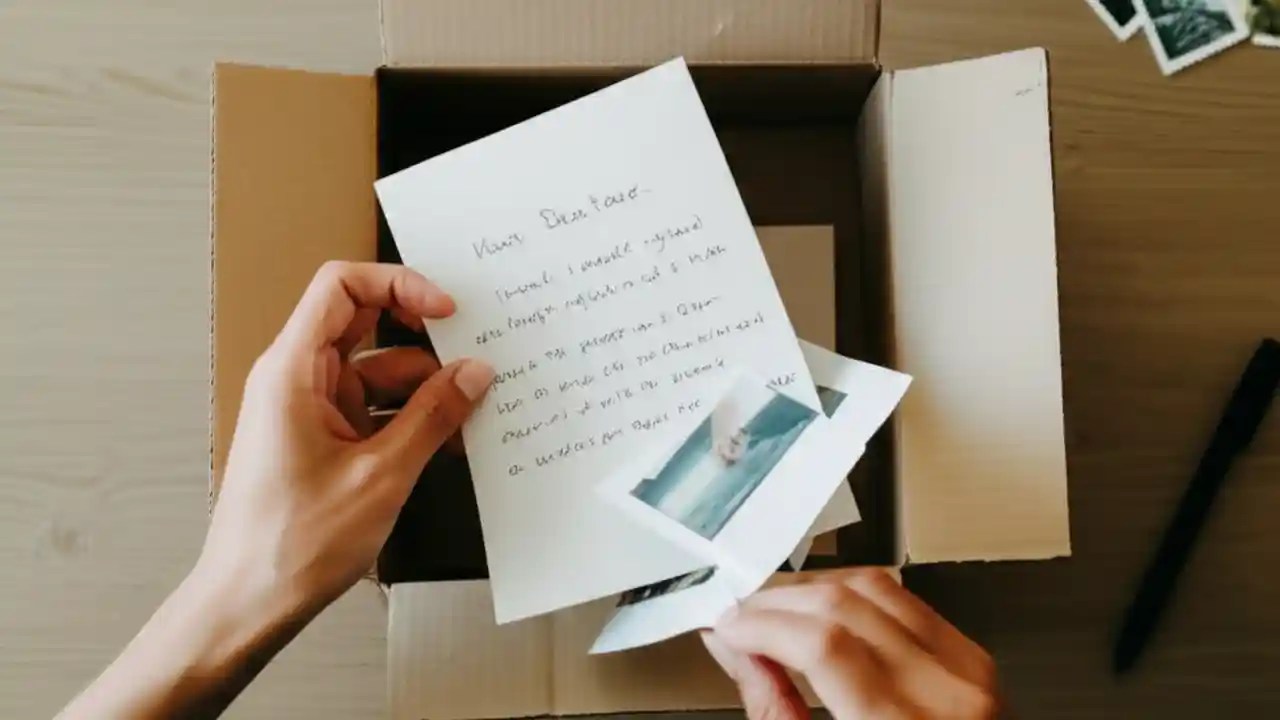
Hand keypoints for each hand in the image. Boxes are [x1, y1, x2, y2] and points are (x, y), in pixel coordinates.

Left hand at [201, 261, 493, 613]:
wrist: (248, 604)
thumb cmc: (289, 545)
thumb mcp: (382, 475)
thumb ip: (433, 417)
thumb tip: (473, 375)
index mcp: (292, 371)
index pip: (342, 286)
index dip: (399, 284)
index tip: (446, 310)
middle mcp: (296, 380)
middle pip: (366, 327)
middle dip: (423, 342)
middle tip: (471, 360)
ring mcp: (308, 410)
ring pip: (378, 373)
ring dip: (424, 392)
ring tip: (468, 418)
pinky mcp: (321, 439)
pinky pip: (373, 410)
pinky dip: (408, 421)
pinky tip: (445, 443)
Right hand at [702, 569, 998, 719]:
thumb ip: (776, 709)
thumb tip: (737, 651)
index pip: (823, 644)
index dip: (762, 625)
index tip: (728, 628)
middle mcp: (945, 693)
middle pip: (844, 606)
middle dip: (778, 602)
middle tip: (741, 617)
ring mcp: (966, 670)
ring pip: (874, 587)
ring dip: (812, 589)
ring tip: (775, 611)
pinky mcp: (972, 658)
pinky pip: (905, 599)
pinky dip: (855, 595)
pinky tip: (825, 610)